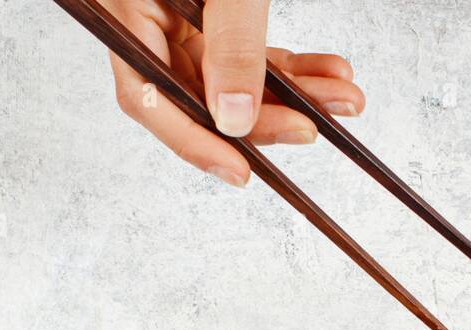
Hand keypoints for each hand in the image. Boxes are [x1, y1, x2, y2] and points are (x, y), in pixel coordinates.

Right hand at [102, 0, 365, 186]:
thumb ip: (232, 41)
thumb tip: (236, 120)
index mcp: (124, 4)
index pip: (147, 95)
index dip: (192, 141)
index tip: (241, 171)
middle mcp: (147, 14)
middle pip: (198, 93)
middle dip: (264, 117)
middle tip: (313, 132)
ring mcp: (180, 12)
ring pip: (235, 77)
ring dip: (295, 94)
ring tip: (346, 100)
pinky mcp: (215, 8)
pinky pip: (253, 50)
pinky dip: (296, 67)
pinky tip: (334, 75)